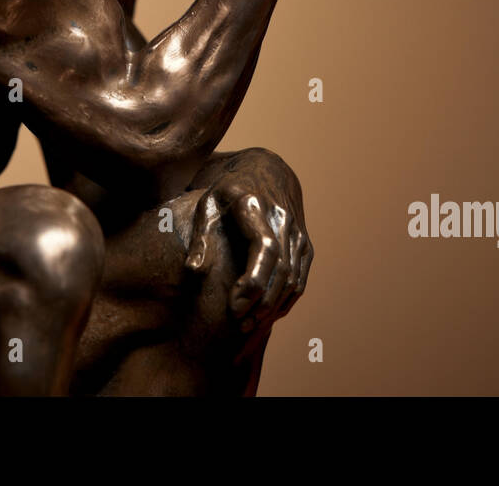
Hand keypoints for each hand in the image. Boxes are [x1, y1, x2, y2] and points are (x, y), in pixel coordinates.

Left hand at [184, 150, 311, 332]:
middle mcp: (282, 218)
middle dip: (262, 303)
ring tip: (249, 327)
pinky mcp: (304, 244)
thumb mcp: (206, 205)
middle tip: (239, 326)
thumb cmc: (228, 192)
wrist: (265, 170)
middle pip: (280, 270)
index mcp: (254, 205)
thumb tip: (193, 271)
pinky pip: (300, 279)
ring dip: (274, 307)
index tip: (234, 307)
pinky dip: (286, 301)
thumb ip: (200, 238)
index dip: (253, 281)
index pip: (264, 248)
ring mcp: (297, 232)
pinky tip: (267, 316)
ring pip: (293, 279)